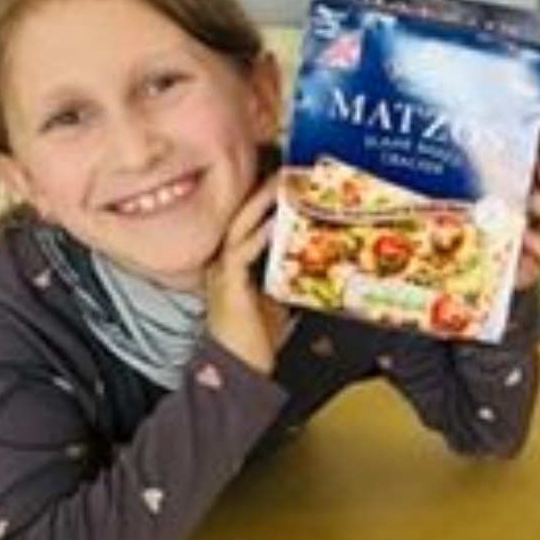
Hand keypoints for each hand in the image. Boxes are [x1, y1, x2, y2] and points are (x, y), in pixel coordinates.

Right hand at [206, 175, 287, 373]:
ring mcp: (224, 272)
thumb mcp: (278, 302)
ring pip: (239, 225)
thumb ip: (288, 281)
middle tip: (285, 169)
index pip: (246, 222)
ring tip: (280, 183)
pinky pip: (241, 251)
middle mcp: (224, 263)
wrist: (239, 370)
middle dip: (261, 190)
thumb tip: (315, 268)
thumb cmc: (255, 340)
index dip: (262, 199)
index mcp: (233, 264)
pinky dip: (259, 232)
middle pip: (240, 215)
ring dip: (260, 202)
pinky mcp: (230, 285)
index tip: (285, 179)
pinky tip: (275, 219)